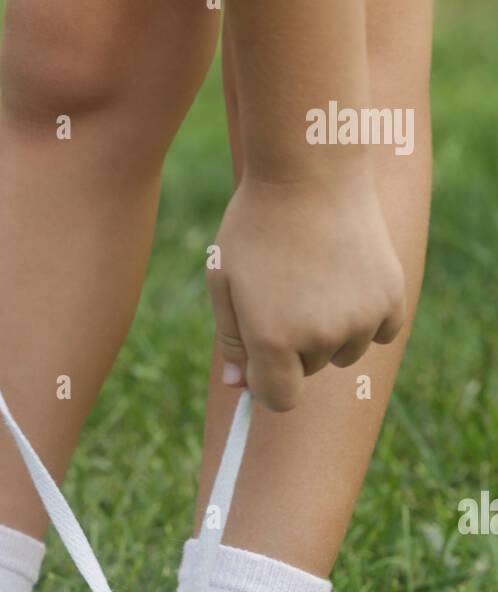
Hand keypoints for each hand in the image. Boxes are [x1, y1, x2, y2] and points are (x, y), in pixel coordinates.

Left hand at [207, 171, 405, 411]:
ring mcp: (360, 319)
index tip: (263, 359)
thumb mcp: (225, 280)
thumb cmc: (257, 223)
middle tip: (287, 292)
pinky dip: (367, 316)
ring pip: (345, 352)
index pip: (278, 399)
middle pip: (309, 371)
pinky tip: (348, 280)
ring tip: (316, 280)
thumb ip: (231, 339)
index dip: (267, 382)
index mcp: (273, 341)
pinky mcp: (391, 298)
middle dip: (295, 347)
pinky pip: (380, 331)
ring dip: (332, 332)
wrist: (311, 166)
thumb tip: (236, 386)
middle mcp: (320, 338)